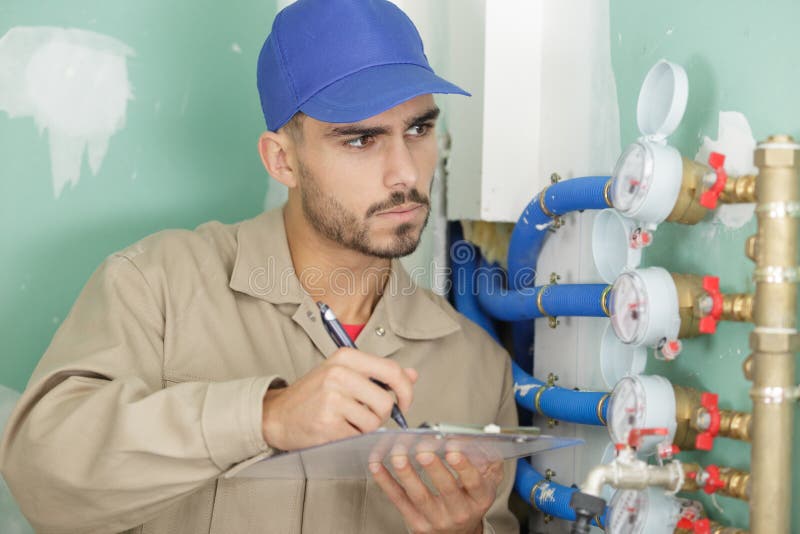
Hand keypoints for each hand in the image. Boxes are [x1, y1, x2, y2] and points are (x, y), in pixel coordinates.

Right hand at [261, 347, 417, 450]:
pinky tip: (336, 429)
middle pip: (386, 401)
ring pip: (373, 421)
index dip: (406, 389)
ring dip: (365, 427)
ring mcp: (332, 398)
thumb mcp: (344, 374)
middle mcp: (339, 373)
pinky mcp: (327, 423)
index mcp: (346, 357)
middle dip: (381, 415)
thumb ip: (378, 374)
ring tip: (346, 421)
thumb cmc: (313, 395)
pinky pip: (358, 436)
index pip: (392, 370)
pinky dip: (352, 438)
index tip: (405, 402)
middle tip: (365, 415)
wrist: (277, 415)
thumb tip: (412, 375)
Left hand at [369, 449, 503, 533]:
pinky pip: (399, 500)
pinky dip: (386, 482)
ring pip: (419, 496)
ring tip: (398, 455)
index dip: (464, 466)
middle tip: (423, 450)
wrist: (459, 533)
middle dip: (434, 468)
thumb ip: (488, 459)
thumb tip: (478, 436)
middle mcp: (460, 511)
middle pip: (446, 489)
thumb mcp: (488, 480)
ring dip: (407, 474)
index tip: (453, 450)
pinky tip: (378, 465)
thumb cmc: (470, 498)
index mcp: (479, 498)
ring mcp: (437, 519)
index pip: (474, 482)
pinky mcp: (417, 523)